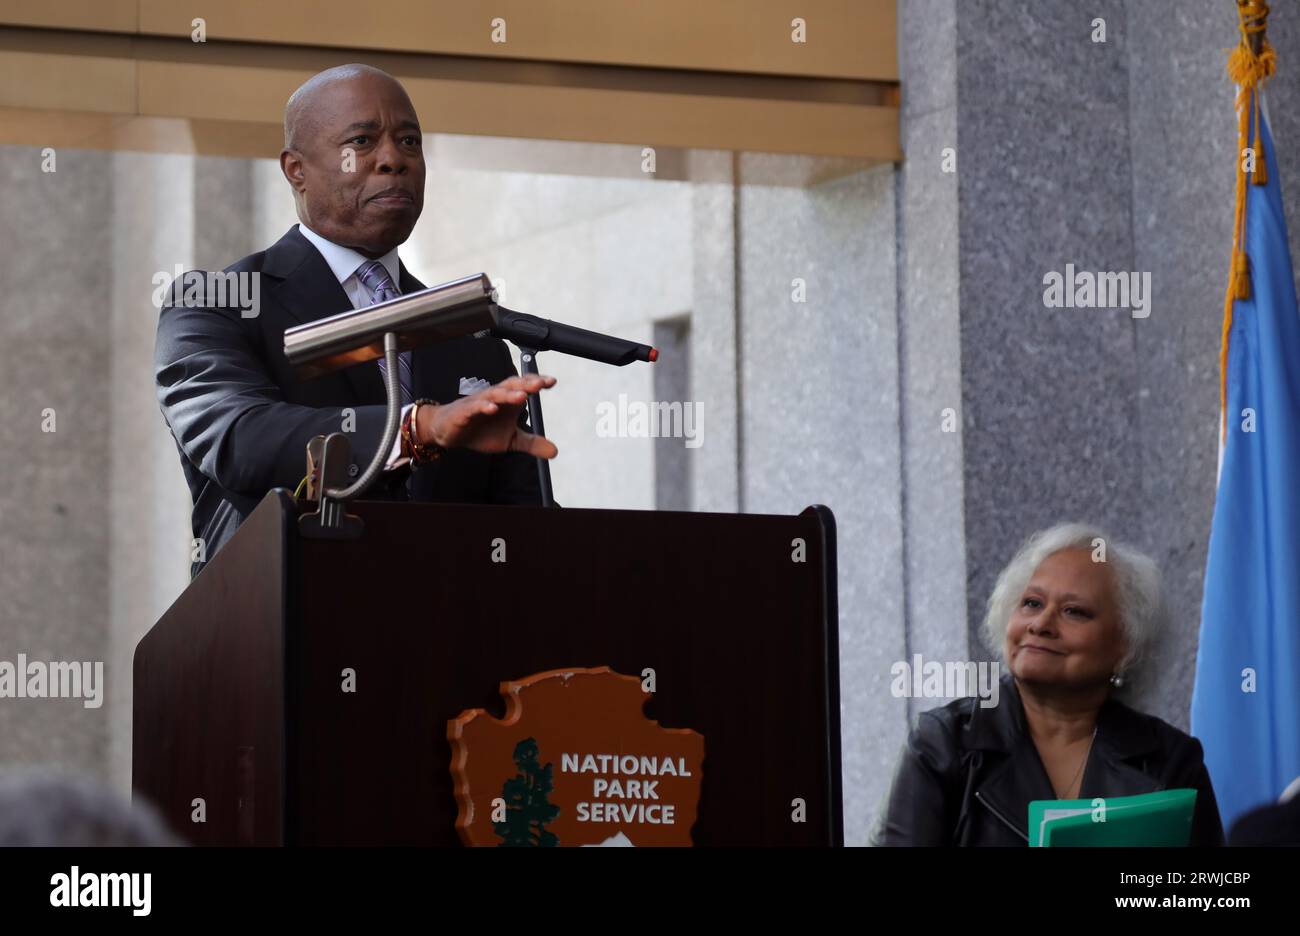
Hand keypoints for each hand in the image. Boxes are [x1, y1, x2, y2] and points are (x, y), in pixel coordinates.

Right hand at [416, 374, 557, 457]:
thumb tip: (554, 451)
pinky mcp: (464, 412)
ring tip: (521, 396)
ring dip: (508, 394)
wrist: (450, 433)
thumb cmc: (480, 431)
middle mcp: (495, 397)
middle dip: (526, 384)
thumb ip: (531, 443)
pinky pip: (474, 407)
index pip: (524, 387)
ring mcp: (479, 403)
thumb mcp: (510, 440)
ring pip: (495, 394)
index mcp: (507, 401)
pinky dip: (483, 406)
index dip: (536, 383)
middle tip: (540, 384)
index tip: (551, 382)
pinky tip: (492, 408)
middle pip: (511, 386)